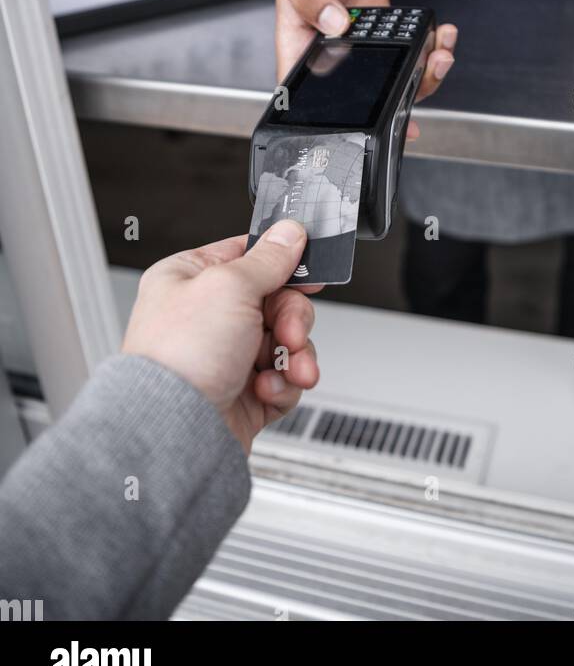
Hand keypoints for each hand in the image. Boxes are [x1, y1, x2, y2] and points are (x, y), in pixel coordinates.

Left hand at [121, 219, 319, 454]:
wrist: (173, 433)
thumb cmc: (178, 359)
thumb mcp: (229, 287)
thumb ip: (267, 259)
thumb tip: (288, 232)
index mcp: (190, 280)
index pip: (247, 256)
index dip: (282, 263)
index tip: (308, 272)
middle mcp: (206, 318)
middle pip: (275, 301)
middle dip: (292, 319)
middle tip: (291, 332)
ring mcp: (224, 357)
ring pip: (284, 342)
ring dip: (295, 355)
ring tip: (288, 368)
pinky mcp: (242, 394)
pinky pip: (282, 379)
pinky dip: (283, 385)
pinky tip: (267, 390)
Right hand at [275, 0, 457, 140]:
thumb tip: (334, 23)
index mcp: (300, 53)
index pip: (310, 99)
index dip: (337, 120)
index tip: (370, 119)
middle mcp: (332, 63)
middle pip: (364, 101)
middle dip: (399, 99)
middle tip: (420, 79)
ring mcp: (364, 58)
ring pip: (395, 86)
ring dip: (424, 77)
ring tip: (439, 53)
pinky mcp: (388, 47)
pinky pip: (411, 62)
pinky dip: (432, 53)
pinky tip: (441, 36)